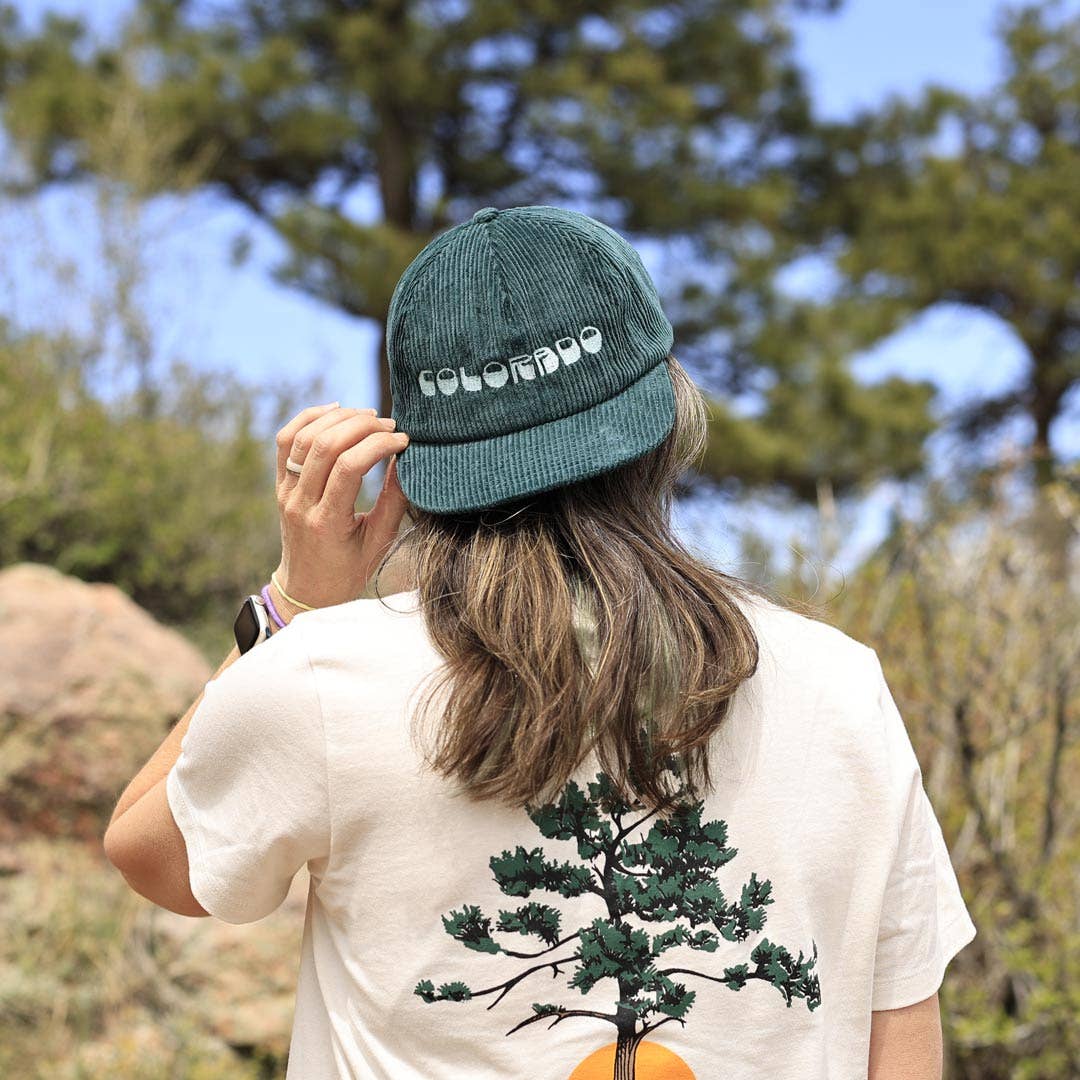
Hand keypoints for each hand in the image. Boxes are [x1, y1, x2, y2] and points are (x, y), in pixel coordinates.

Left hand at [271, 402, 410, 613]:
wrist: (307, 589)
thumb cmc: (349, 570)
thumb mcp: (378, 541)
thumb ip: (394, 501)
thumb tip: (406, 459)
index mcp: (326, 522)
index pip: (349, 468)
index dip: (378, 446)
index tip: (403, 442)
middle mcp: (299, 503)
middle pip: (324, 445)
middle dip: (361, 426)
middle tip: (389, 425)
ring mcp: (285, 492)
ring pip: (304, 437)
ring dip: (338, 418)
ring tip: (368, 415)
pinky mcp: (280, 484)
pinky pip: (286, 440)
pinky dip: (309, 417)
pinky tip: (336, 409)